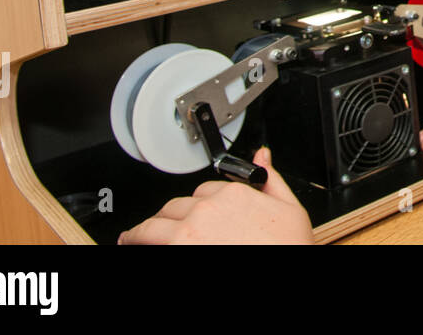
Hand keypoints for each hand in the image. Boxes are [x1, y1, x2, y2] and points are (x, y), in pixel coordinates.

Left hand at [117, 147, 312, 244]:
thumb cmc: (289, 246)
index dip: (199, 205)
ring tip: (132, 237)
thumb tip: (263, 157)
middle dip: (167, 217)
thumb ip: (271, 180)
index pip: (204, 191)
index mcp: (234, 194)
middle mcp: (207, 210)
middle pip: (174, 207)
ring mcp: (189, 233)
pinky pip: (148, 242)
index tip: (196, 215)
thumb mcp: (290, 208)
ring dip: (142, 231)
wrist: (290, 265)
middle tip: (160, 228)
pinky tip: (133, 244)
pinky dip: (138, 242)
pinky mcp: (178, 249)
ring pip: (153, 225)